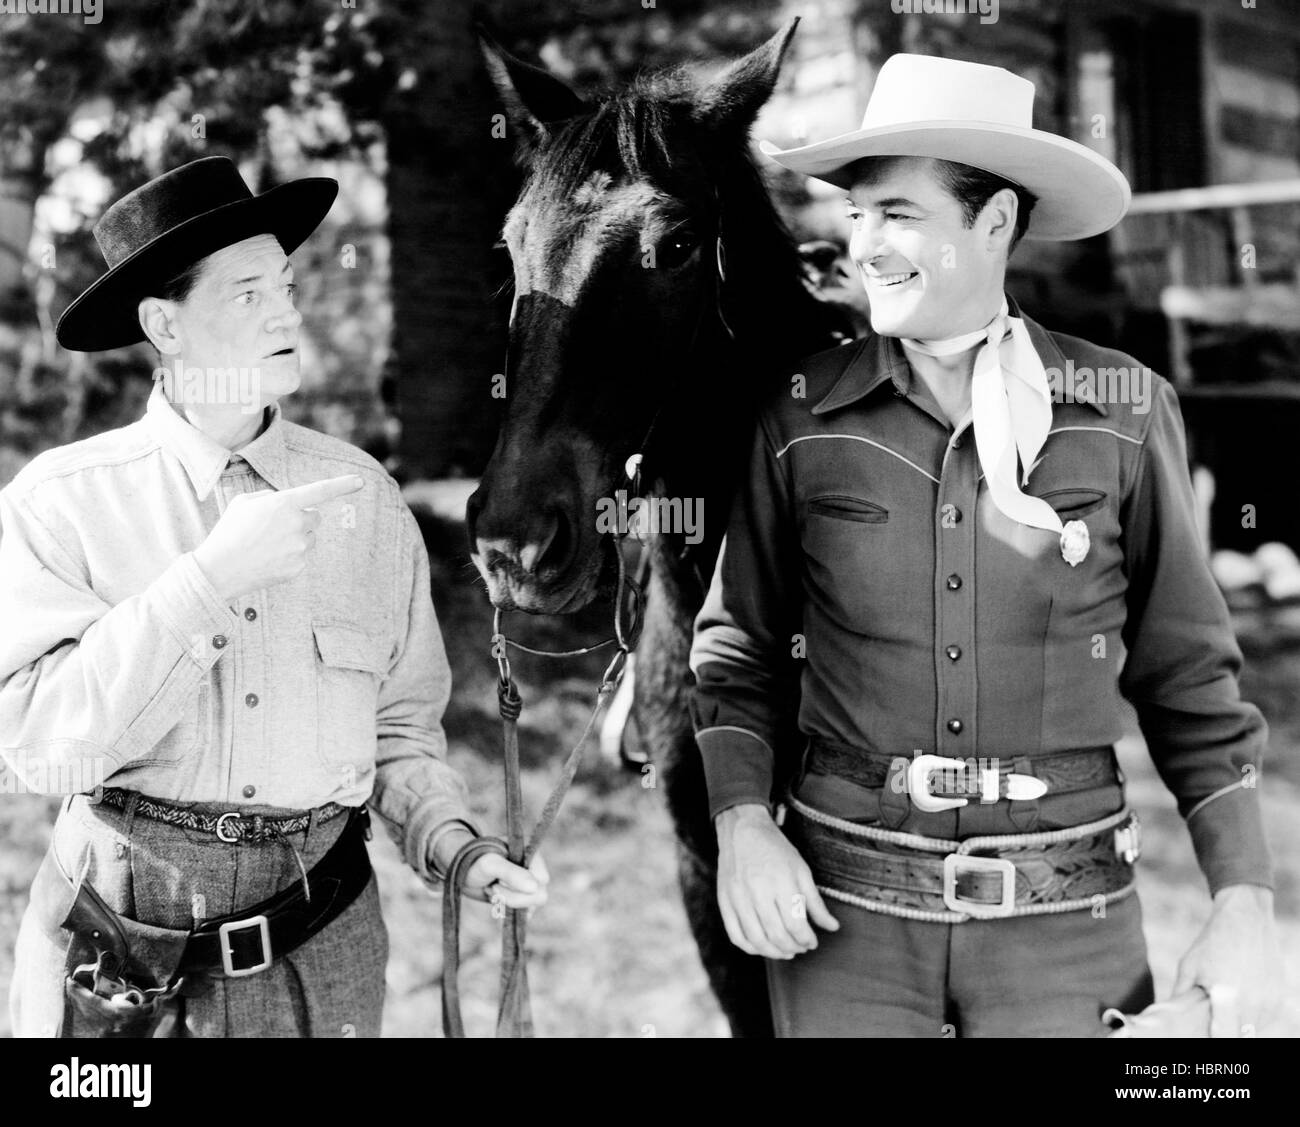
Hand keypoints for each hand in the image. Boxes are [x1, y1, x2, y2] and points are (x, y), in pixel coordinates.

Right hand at [193, 474, 362, 601]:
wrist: (219, 570)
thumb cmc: (229, 532)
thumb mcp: (243, 503)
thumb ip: (269, 497)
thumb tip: (285, 503)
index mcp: (283, 503)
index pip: (320, 490)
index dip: (342, 485)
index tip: (361, 481)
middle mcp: (297, 523)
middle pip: (315, 517)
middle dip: (301, 520)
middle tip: (276, 528)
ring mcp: (300, 547)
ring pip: (309, 538)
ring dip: (295, 539)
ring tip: (267, 546)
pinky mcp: (299, 566)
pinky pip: (302, 557)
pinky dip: (290, 557)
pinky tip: (269, 560)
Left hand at [434, 827, 549, 910]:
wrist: (462, 870)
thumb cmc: (474, 861)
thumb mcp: (490, 865)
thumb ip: (511, 873)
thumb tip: (535, 887)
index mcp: (531, 854)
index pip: (542, 880)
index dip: (519, 886)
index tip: (498, 881)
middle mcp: (534, 869)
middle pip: (538, 896)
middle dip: (512, 897)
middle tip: (492, 888)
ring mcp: (529, 884)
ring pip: (531, 906)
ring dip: (508, 902)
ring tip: (491, 890)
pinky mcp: (523, 896)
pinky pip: (525, 913)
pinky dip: (509, 911)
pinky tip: (496, 902)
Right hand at [715, 803, 838, 958]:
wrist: (742, 830)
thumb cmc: (775, 849)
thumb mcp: (801, 870)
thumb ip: (815, 902)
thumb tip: (832, 927)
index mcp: (781, 882)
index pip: (796, 924)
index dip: (807, 940)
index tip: (812, 941)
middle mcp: (757, 891)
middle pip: (777, 935)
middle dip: (793, 948)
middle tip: (801, 947)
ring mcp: (738, 898)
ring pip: (756, 940)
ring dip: (774, 953)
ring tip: (785, 951)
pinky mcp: (724, 902)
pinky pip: (736, 935)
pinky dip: (750, 948)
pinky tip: (763, 946)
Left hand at [1173, 884, 1280, 1036]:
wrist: (1245, 919)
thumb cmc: (1212, 943)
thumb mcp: (1189, 966)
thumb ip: (1180, 994)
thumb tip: (1168, 1013)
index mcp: (1227, 996)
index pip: (1224, 1037)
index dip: (1213, 1038)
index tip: (1204, 1033)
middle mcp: (1253, 1002)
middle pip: (1240, 1036)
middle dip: (1225, 1032)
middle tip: (1212, 1021)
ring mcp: (1269, 1001)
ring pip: (1254, 1029)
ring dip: (1241, 1025)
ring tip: (1225, 1008)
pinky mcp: (1279, 997)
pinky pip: (1265, 1018)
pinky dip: (1253, 1016)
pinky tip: (1239, 1002)